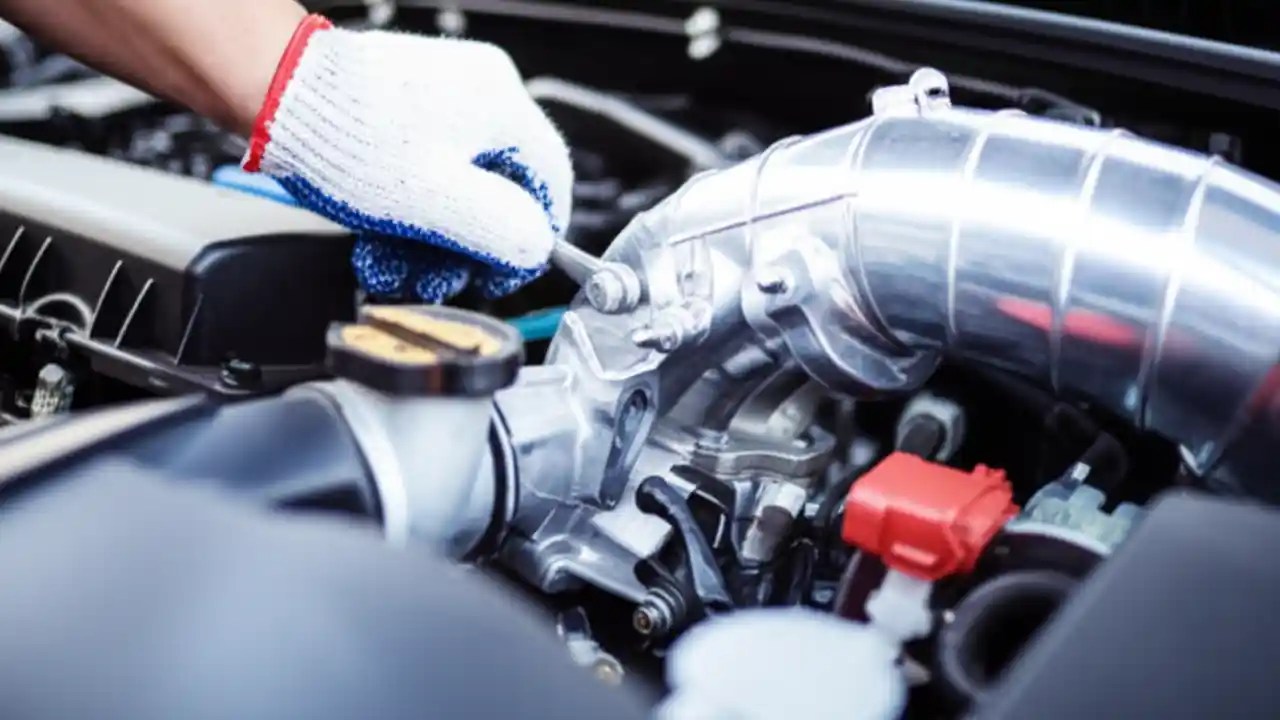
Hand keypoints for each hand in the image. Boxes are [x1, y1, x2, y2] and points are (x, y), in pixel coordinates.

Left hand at [243, 15, 571, 301]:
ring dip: (432, 243)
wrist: (272, 94)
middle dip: (467, 248)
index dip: (533, 238)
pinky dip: (407, 218)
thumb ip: (505, 233)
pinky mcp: (400, 115)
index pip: (550, 182)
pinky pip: (422, 178)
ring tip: (400, 272)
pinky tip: (381, 249)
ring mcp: (437, 104)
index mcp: (502, 104)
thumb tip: (535, 250)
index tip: (506, 274)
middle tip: (441, 281)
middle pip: (499, 191)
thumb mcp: (440, 204)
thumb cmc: (347, 137)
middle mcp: (477, 95)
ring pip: (456, 191)